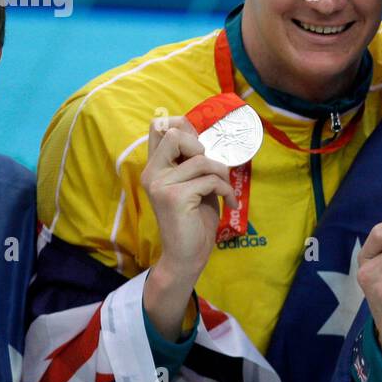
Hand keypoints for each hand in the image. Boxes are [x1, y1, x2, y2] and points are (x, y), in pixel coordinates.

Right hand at [140, 116, 238, 338]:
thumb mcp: (194, 183)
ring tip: (226, 190)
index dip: (182, 125)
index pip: (159, 128)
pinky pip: (210, 180)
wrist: (186, 256)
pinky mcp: (175, 197)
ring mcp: (161, 185)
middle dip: (200, 146)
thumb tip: (204, 137)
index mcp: (154, 167)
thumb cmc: (193, 219)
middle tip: (210, 168)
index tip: (201, 146)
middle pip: (175, 134)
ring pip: (200, 160)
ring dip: (222, 173)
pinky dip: (226, 190)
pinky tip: (229, 203)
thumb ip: (192, 162)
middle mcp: (152, 173)